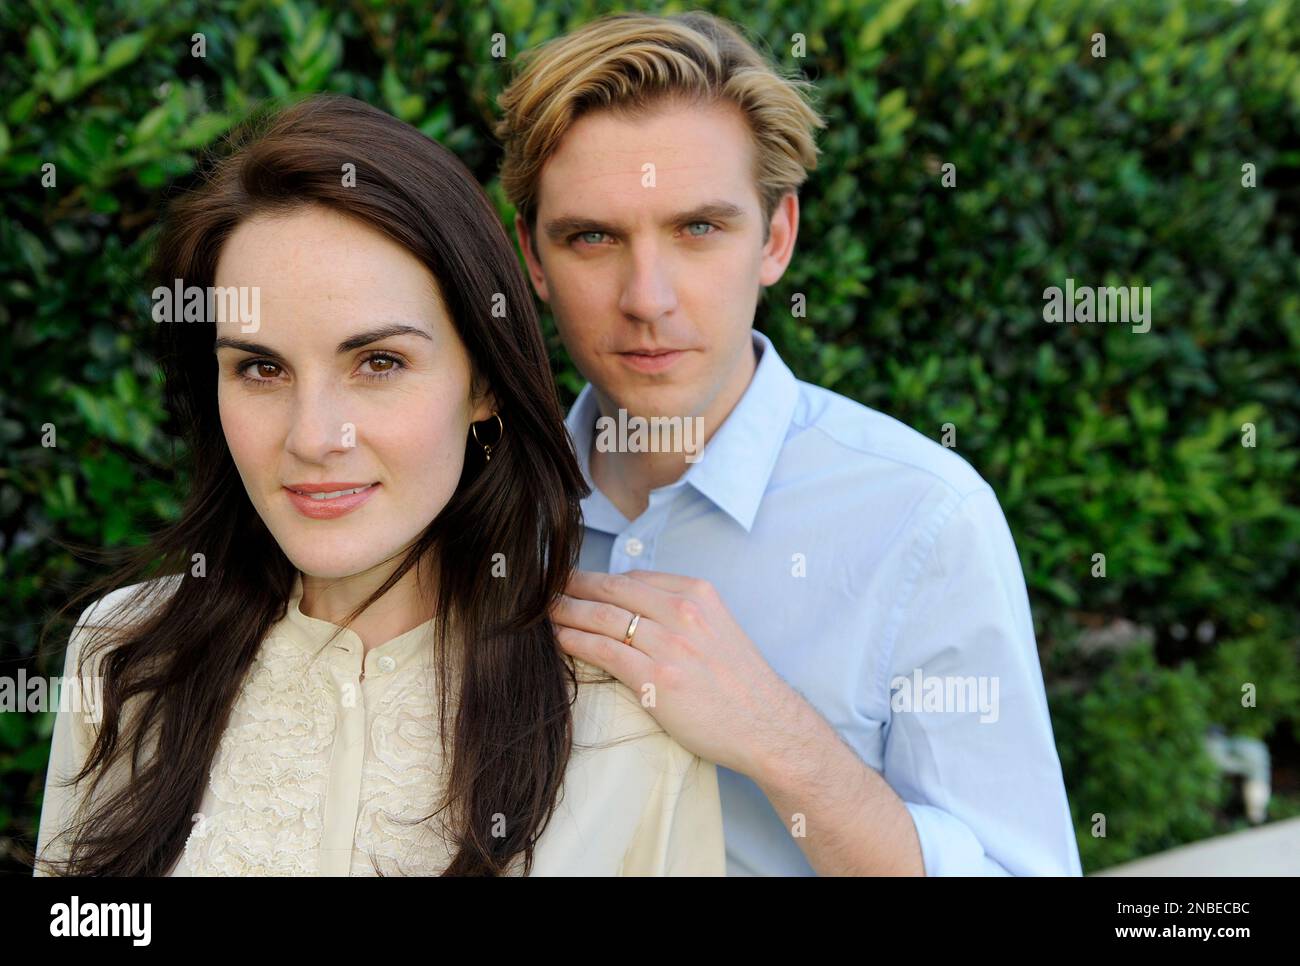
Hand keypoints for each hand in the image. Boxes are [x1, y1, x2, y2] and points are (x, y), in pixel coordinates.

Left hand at [549, 569, 799, 776]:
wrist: (766, 725)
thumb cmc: (738, 683)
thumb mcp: (716, 626)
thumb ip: (679, 611)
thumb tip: (633, 604)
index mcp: (697, 594)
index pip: (633, 577)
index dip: (597, 578)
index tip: (572, 581)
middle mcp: (683, 612)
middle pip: (611, 590)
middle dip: (571, 586)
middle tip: (542, 588)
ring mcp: (670, 644)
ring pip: (602, 617)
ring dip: (564, 612)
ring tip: (540, 612)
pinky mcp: (657, 678)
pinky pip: (604, 651)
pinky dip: (575, 642)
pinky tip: (557, 640)